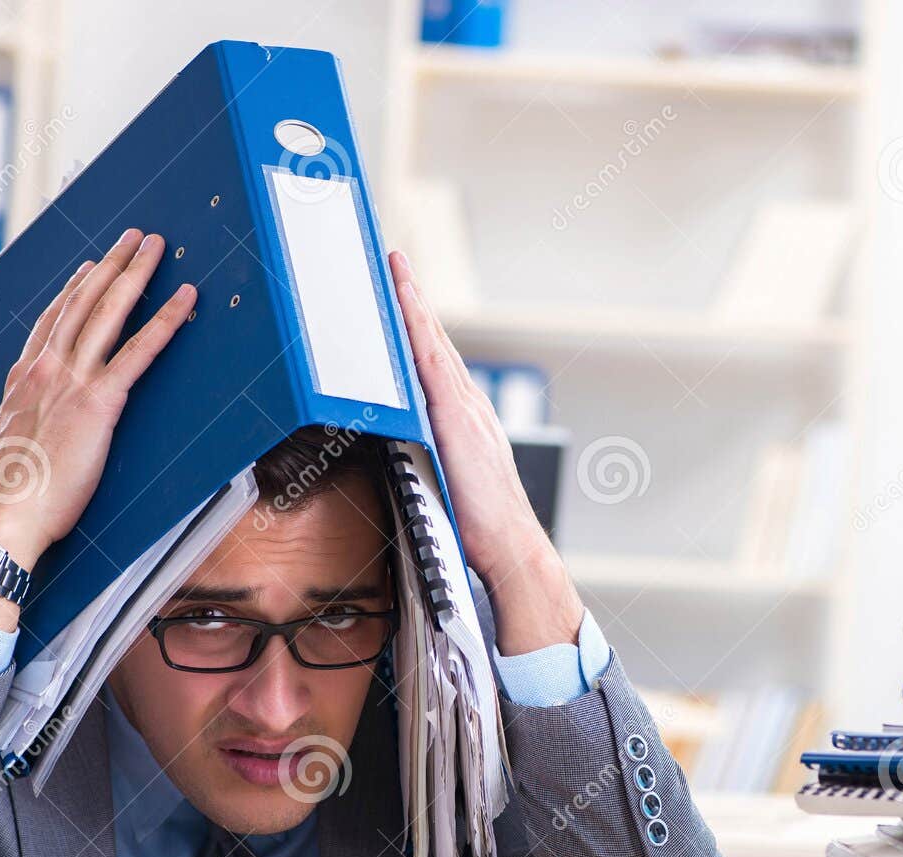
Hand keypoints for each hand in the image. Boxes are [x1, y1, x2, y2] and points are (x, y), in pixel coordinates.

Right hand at [0, 228, 195, 626]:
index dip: (71, 292)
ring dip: (136, 273)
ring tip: (155, 246)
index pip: (50, 324)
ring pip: (108, 312)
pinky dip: (166, 321)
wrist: (1, 517)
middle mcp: (44, 369)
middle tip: (131, 238)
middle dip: (110, 265)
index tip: (87, 269)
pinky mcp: (100, 401)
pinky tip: (186, 299)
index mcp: (20, 381)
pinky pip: (140, 352)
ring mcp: (71, 380)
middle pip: (81, 303)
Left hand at [389, 249, 582, 653]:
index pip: (436, 362)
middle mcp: (468, 406)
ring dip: (412, 304)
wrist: (511, 547)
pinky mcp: (457, 418)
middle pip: (435, 342)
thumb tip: (399, 449)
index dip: (418, 325)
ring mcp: (465, 409)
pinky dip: (417, 330)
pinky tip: (403, 306)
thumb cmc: (479, 527)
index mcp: (465, 420)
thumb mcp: (450, 480)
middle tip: (391, 262)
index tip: (402, 291)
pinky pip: (431, 362)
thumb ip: (430, 455)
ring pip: (433, 345)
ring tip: (392, 270)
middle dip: (413, 300)